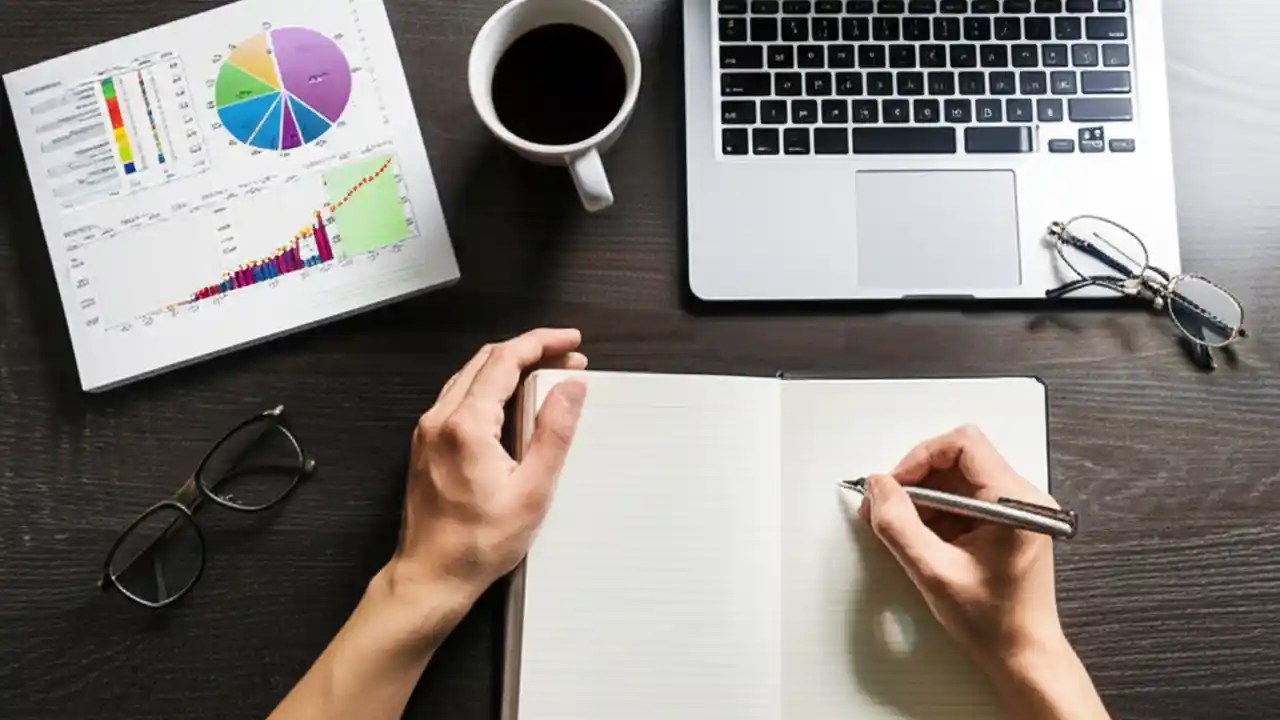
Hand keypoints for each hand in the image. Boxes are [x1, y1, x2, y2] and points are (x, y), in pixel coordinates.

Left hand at [389, 328, 588, 601]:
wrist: (431, 575)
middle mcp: (439, 419)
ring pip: (470, 376)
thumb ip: (554, 433)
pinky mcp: (426, 444)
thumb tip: (572, 388)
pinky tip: (513, 401)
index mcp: (465, 425)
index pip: (505, 360)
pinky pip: (458, 397)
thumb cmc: (479, 543)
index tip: (571, 341)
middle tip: (567, 358)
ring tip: (547, 376)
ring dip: (509, 367)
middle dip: (530, 351)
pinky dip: (490, 387)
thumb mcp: (532, 491)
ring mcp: (428, 431)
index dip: (542, 343)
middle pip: (486, 360)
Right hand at [859, 425, 1063, 671]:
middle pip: (957, 460)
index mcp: (1014, 502)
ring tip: (903, 531)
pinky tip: (922, 540)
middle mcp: (1021, 498)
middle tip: (887, 508)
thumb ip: (899, 525)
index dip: (920, 458)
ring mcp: (1015, 510)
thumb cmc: (993, 623)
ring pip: (957, 480)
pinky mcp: (1005, 523)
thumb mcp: (933, 572)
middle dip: (916, 481)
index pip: (963, 445)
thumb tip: (878, 486)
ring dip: (924, 500)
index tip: (894, 485)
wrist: (1023, 656)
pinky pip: (963, 501)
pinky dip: (936, 514)